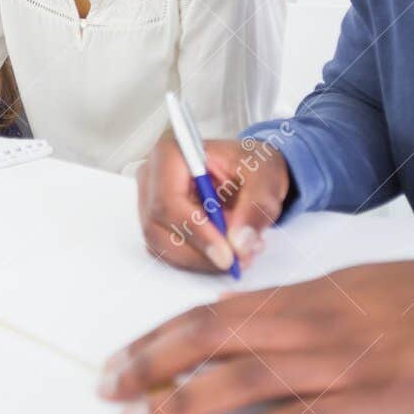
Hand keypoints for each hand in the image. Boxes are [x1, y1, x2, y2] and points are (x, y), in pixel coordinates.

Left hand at [99, 253, 413, 413]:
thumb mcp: (353, 287)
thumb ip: (295, 309)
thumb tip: (234, 329)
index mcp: (307, 293)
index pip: (212, 313)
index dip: (158, 338)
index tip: (120, 359)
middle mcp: (315, 324)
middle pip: (214, 342)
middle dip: (152, 367)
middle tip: (109, 390)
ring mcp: (344, 365)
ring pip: (244, 379)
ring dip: (183, 401)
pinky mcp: (374, 406)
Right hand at [137, 135, 291, 274]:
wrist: (248, 170)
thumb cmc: (251, 165)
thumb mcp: (265, 177)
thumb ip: (256, 207)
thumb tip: (239, 243)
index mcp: (171, 153)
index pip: (168, 201)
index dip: (195, 232)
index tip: (226, 255)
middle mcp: (151, 177)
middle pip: (158, 228)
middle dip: (200, 253)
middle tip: (239, 260)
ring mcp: (148, 201)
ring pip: (162, 246)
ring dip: (202, 260)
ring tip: (241, 253)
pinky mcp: (155, 222)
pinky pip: (168, 252)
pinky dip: (198, 260)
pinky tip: (226, 251)